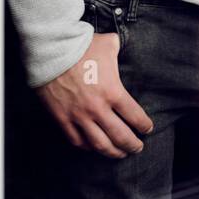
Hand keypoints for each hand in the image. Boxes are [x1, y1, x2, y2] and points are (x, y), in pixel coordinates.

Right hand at [36, 31, 153, 157]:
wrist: (51, 51)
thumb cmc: (81, 46)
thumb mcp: (108, 44)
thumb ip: (118, 49)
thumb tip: (119, 45)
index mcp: (113, 92)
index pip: (135, 117)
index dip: (144, 126)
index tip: (147, 129)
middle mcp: (98, 108)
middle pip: (120, 136)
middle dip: (132, 145)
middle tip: (138, 147)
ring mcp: (79, 116)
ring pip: (100, 144)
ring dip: (113, 152)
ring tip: (120, 154)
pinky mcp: (62, 119)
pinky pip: (77, 141)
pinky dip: (88, 147)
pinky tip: (94, 148)